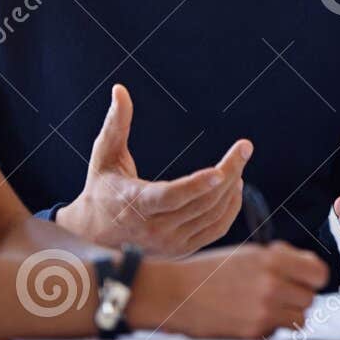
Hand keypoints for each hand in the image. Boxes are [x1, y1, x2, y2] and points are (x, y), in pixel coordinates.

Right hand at [57, 84, 249, 256]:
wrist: (94, 235)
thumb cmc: (101, 187)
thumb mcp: (104, 155)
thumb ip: (115, 124)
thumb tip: (119, 89)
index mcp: (133, 203)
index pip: (169, 197)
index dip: (196, 185)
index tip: (221, 171)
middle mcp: (153, 229)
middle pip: (201, 202)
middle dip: (228, 172)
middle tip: (244, 147)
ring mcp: (169, 243)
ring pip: (212, 216)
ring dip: (232, 188)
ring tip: (238, 162)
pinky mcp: (181, 250)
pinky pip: (215, 229)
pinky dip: (230, 207)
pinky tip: (233, 185)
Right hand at [156, 241, 330, 337]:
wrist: (176, 292)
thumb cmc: (209, 272)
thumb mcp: (248, 254)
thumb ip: (279, 260)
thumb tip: (305, 267)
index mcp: (272, 259)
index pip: (318, 272)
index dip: (313, 277)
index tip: (307, 280)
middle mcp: (272, 283)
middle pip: (310, 298)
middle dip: (298, 297)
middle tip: (281, 294)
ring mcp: (264, 309)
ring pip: (299, 318)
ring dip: (288, 314)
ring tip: (268, 307)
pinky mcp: (253, 331)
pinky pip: (278, 331)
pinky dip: (271, 327)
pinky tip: (252, 317)